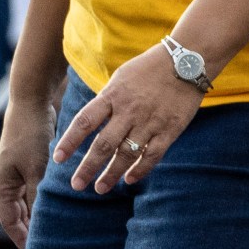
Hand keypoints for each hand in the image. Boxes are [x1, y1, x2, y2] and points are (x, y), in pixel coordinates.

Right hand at [0, 96, 58, 248]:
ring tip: (61, 227)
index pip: (11, 221)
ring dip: (43, 212)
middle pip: (20, 213)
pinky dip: (50, 195)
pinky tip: (66, 201)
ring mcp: (20, 169)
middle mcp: (9, 180)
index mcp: (3, 185)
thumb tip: (47, 218)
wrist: (33, 101)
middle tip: (52, 245)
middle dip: (33, 228)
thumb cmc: (31, 134)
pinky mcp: (34, 159)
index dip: (22, 238)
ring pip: (31, 199)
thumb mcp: (37, 167)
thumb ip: (39, 193)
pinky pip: (40, 185)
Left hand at [53, 47, 204, 193]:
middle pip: (104, 144)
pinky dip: (140, 169)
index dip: (69, 141)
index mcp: (114, 95)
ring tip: (100, 188)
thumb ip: (106, 100)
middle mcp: (130, 110)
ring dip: (111, 174)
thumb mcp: (122, 78)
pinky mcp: (170, 128)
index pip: (85, 121)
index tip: (58, 159)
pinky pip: (153, 154)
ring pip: (127, 154)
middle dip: (88, 167)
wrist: (189, 60)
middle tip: (76, 184)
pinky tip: (129, 178)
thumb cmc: (150, 68)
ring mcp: (151, 121)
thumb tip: (89, 124)